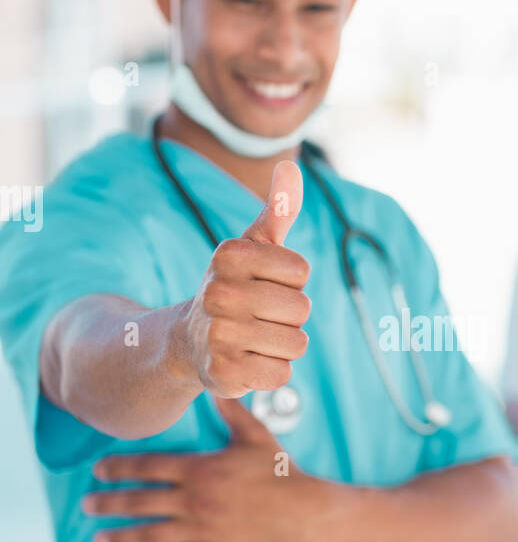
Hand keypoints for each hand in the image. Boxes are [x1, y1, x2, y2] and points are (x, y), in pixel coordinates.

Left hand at [83, 398, 329, 541]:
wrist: (304, 511)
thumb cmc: (280, 471)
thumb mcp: (255, 435)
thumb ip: (231, 411)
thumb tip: (216, 384)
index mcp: (199, 470)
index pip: (147, 467)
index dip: (118, 468)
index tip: (98, 471)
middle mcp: (193, 500)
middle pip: (138, 502)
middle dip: (108, 503)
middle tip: (86, 505)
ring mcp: (201, 530)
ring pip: (150, 536)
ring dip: (120, 538)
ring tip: (99, 540)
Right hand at [177, 159, 310, 397]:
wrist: (191, 341)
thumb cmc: (235, 287)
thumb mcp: (254, 247)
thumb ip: (278, 209)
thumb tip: (291, 167)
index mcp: (228, 255)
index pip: (301, 270)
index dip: (291, 281)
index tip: (264, 283)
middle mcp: (218, 292)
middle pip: (301, 308)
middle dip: (290, 316)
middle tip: (259, 316)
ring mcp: (218, 335)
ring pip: (296, 343)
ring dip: (283, 345)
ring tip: (254, 338)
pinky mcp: (222, 373)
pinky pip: (281, 374)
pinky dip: (271, 371)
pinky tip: (247, 361)